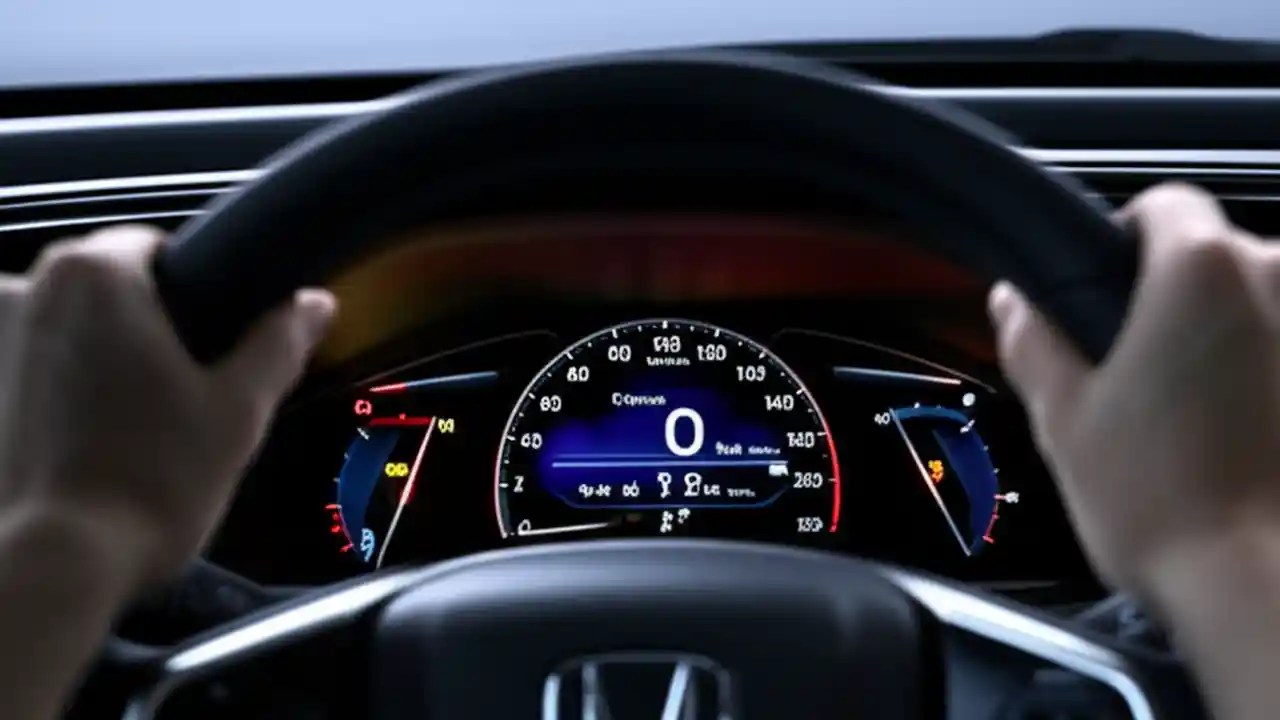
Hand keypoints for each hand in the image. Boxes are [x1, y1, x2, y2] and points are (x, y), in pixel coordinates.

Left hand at [0, 225, 334, 592]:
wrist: (57, 566)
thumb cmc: (149, 484)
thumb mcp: (239, 410)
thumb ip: (279, 342)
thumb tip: (313, 303)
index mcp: (95, 274)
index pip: (154, 246)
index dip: (193, 293)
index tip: (210, 345)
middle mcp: (24, 292)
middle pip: (106, 288)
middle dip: (143, 329)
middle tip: (181, 398)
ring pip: (66, 334)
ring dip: (97, 363)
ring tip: (134, 431)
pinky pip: (32, 376)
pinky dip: (57, 398)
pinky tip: (88, 449)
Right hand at [989, 183, 1279, 597]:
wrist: (1259, 588)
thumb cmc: (1161, 502)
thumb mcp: (1063, 416)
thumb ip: (1032, 339)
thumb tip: (1012, 300)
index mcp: (1199, 269)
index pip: (1161, 205)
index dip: (1123, 241)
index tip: (1107, 295)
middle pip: (1217, 259)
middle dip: (1179, 303)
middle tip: (1142, 379)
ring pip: (1264, 310)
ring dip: (1234, 345)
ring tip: (1199, 423)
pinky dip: (1267, 380)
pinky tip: (1245, 438)